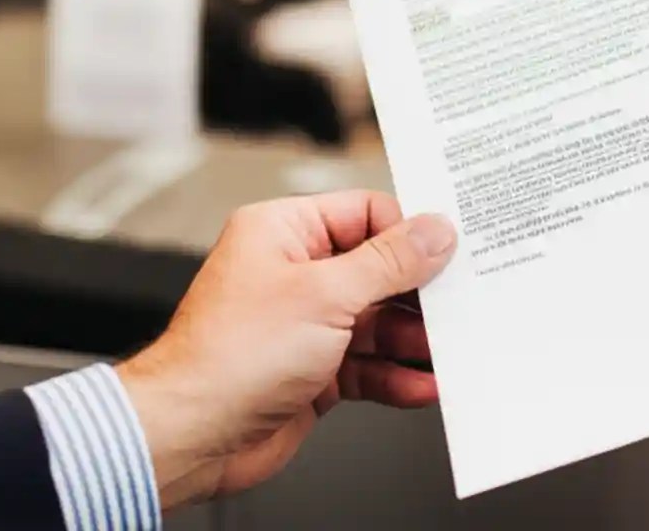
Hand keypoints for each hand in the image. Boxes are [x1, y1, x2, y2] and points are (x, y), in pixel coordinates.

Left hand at [116, 191, 455, 509]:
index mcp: (284, 232)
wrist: (191, 435)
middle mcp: (293, 273)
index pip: (365, 213)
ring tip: (445, 351)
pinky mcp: (313, 370)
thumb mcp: (326, 295)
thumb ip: (389, 262)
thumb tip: (433, 232)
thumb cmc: (228, 357)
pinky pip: (367, 365)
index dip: (409, 233)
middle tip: (456, 305)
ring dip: (412, 340)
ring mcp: (304, 324)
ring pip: (377, 322)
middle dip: (417, 294)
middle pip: (378, 270)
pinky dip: (395, 376)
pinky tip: (420, 385)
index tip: (448, 251)